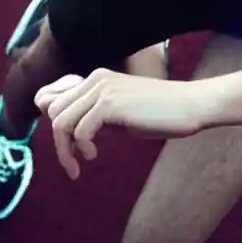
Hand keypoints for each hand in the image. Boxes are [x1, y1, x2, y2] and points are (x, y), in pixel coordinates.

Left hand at [34, 70, 208, 179]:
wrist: (192, 106)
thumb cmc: (161, 115)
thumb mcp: (120, 115)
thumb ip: (95, 118)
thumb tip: (69, 134)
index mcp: (95, 79)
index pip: (50, 97)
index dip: (53, 125)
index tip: (68, 148)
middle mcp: (94, 80)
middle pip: (51, 111)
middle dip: (58, 142)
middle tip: (75, 163)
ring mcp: (101, 89)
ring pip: (60, 121)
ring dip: (66, 149)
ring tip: (83, 161)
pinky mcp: (110, 104)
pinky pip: (78, 129)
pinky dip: (81, 147)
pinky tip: (94, 154)